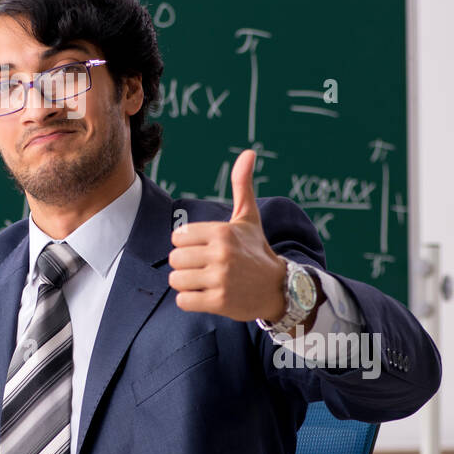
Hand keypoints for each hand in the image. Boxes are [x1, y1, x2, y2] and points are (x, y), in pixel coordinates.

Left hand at [168, 149, 288, 322]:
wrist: (278, 288)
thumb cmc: (256, 250)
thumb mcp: (248, 217)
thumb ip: (242, 185)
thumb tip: (248, 152)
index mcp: (222, 231)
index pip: (177, 237)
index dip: (187, 245)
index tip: (204, 249)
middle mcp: (221, 253)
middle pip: (174, 259)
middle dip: (185, 265)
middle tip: (204, 268)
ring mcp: (220, 279)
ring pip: (175, 280)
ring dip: (186, 283)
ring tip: (205, 281)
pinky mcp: (219, 301)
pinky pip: (183, 300)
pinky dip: (190, 300)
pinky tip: (206, 295)